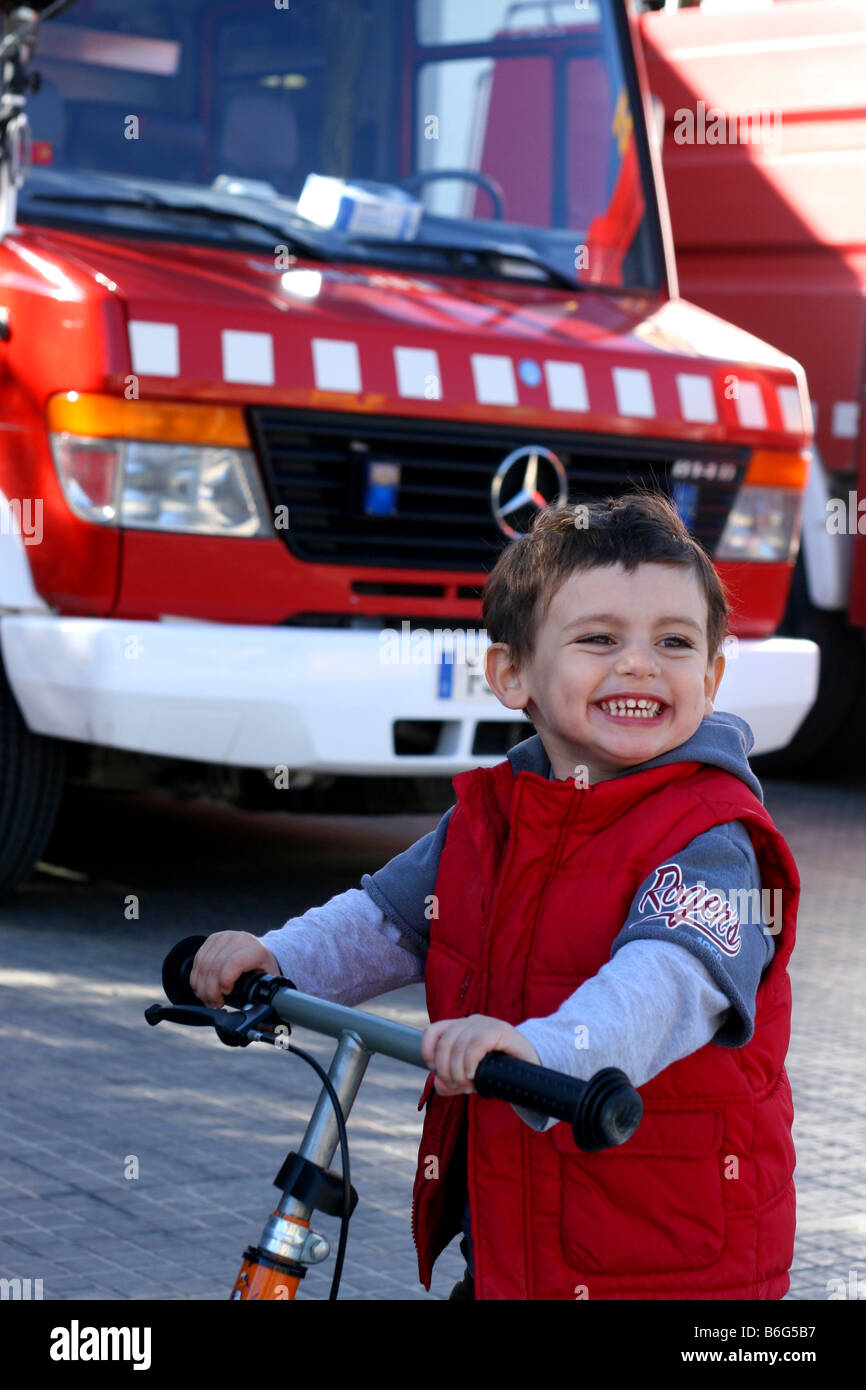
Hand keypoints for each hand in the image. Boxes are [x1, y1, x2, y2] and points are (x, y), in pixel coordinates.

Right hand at [189, 931, 280, 1007]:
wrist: (260, 951)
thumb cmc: (264, 971)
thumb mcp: (268, 983)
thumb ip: (264, 1001)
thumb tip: (262, 1022)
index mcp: (256, 950)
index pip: (235, 963)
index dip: (225, 980)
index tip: (226, 994)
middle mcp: (239, 940)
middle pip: (215, 966)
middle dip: (211, 991)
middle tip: (215, 1005)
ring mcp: (224, 937)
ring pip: (203, 964)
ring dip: (202, 987)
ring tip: (208, 1000)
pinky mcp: (212, 939)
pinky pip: (197, 960)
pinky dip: (197, 978)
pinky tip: (203, 989)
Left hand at [420, 1014, 540, 1095]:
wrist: (531, 1070)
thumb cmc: (497, 1072)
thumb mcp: (468, 1079)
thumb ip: (450, 1082)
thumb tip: (438, 1083)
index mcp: (460, 1028)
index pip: (432, 1032)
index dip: (428, 1053)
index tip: (436, 1073)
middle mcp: (471, 1022)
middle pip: (444, 1043)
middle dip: (446, 1070)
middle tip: (457, 1087)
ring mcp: (486, 1024)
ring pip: (459, 1045)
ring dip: (457, 1071)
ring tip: (467, 1086)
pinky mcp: (501, 1030)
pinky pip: (476, 1044)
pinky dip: (470, 1062)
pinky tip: (473, 1075)